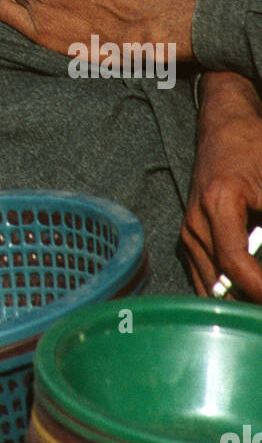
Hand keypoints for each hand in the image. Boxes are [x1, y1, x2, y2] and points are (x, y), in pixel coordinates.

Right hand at [182, 72, 261, 301]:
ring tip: (256, 303)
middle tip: (260, 313)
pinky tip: (247, 296)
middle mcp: (196, 222)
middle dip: (249, 301)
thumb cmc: (253, 147)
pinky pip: (205, 279)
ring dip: (238, 301)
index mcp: (218, 203)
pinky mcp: (189, 238)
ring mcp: (189, 232)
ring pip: (210, 287)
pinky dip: (228, 293)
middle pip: (220, 283)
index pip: (235, 262)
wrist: (224, 129)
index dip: (258, 288)